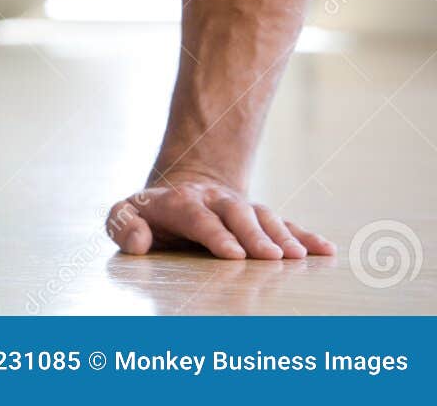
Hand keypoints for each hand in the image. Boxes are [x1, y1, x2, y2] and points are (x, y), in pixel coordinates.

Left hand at [106, 173, 334, 258]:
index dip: (216, 235)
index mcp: (179, 202)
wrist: (181, 189)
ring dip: (283, 237)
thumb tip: (139, 242)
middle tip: (273, 258)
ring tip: (298, 258)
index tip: (234, 255)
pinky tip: (325, 251)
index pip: (198, 217)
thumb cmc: (148, 214)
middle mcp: (214, 201)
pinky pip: (286, 225)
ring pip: (264, 217)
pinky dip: (305, 237)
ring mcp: (240, 208)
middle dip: (255, 236)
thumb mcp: (123, 213)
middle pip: (238, 215)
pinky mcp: (259, 219)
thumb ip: (123, 227)